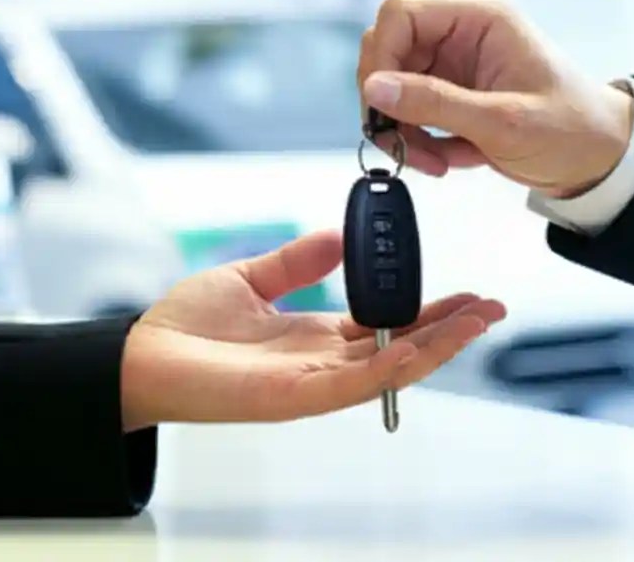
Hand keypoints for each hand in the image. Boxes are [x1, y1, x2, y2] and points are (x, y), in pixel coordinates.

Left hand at [119, 230, 505, 430]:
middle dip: (450, 330)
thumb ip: (297, 262)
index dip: (429, 310)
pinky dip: (392, 367)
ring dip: (437, 347)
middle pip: (402, 347)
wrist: (140, 355)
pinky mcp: (293, 396)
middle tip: (492, 309)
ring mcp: (312, 383)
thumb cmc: (185, 327)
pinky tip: (421, 347)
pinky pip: (353, 383)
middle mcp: (322, 362)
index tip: (466, 292)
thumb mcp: (251, 277)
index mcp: (316, 336)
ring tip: (476, 323)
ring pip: (390, 368)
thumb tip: (336, 237)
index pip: (387, 325)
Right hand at [357, 0, 633, 197]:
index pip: (399, 16)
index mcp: (478, 18)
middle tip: (402, 144)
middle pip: (388, 53)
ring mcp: (454, 65)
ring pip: (393, 89)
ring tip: (434, 162)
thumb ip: (434, 103)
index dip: (380, 58)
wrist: (601, 158)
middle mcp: (461, 34)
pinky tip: (453, 158)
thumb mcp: (501, 121)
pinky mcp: (452, 95)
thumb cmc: (571, 128)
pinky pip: (412, 113)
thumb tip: (374, 89)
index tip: (380, 103)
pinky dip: (420, 141)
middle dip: (390, 104)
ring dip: (404, 130)